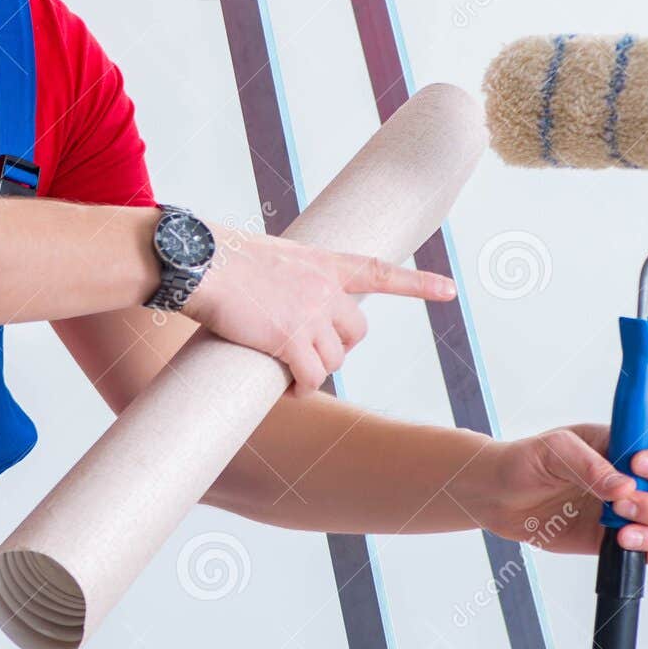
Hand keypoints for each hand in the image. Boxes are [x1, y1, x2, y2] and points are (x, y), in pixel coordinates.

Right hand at [183, 225, 457, 398]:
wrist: (197, 262)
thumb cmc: (217, 259)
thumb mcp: (266, 259)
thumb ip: (288, 281)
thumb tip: (280, 311)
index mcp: (321, 262)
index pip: (379, 273)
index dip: (417, 284)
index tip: (450, 290)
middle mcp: (324, 288)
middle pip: (356, 333)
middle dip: (336, 349)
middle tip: (303, 354)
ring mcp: (310, 313)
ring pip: (333, 361)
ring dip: (312, 371)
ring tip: (283, 369)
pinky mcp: (291, 339)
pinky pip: (310, 379)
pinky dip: (300, 389)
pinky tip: (284, 387)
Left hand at [475, 423, 647, 566]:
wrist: (498, 497)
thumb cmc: (523, 462)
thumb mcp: (551, 451)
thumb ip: (588, 465)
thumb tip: (625, 486)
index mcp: (621, 446)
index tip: (640, 468)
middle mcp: (632, 479)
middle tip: (622, 507)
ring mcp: (627, 510)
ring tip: (621, 534)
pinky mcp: (617, 537)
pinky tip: (643, 554)